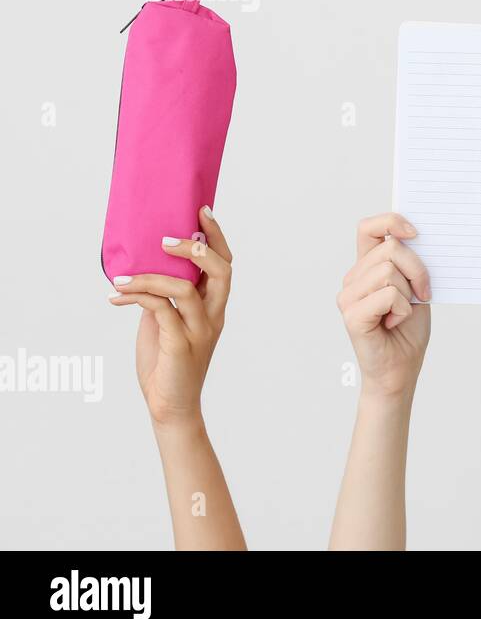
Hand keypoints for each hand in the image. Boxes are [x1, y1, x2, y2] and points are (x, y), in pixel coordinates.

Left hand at [109, 206, 232, 427]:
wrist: (170, 406)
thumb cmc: (166, 363)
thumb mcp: (166, 322)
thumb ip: (165, 297)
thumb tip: (146, 267)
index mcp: (214, 307)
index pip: (225, 266)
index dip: (216, 237)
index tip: (201, 212)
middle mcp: (213, 316)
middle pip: (221, 271)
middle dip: (196, 248)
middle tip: (167, 239)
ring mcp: (200, 331)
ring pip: (185, 289)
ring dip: (151, 276)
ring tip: (123, 276)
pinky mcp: (181, 346)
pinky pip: (160, 310)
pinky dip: (137, 297)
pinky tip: (116, 296)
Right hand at [336, 213, 431, 399]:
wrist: (401, 369)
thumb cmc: (408, 330)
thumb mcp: (416, 289)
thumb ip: (410, 264)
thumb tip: (417, 237)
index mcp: (367, 267)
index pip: (368, 228)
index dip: (391, 221)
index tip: (415, 232)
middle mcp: (353, 278)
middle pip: (390, 248)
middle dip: (418, 269)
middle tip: (422, 294)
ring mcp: (348, 296)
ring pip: (390, 271)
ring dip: (409, 294)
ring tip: (402, 312)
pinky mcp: (351, 314)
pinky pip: (388, 295)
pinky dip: (402, 309)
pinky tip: (394, 323)